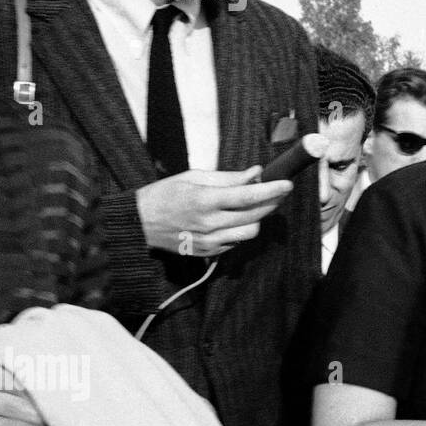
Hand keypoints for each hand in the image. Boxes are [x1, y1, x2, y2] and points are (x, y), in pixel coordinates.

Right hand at [136, 166, 292, 256]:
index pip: (247, 196)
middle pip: (255, 215)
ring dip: (258, 218)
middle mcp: (209, 223)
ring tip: (251, 206)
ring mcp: (209, 241)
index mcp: (204, 201)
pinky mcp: (208, 253)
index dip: (271, 190)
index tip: (287, 183)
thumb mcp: (194, 177)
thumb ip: (227, 178)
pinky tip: (232, 219)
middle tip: (277, 190)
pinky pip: (237, 241)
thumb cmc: (165, 195)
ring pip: (251, 232)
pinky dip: (241, 229)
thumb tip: (256, 172)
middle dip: (272, 201)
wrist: (138, 223)